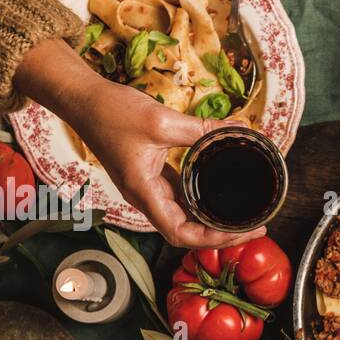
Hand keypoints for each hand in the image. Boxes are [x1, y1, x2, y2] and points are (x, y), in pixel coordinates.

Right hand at [14, 39, 249, 247]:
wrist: (84, 99)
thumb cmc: (112, 111)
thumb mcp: (161, 120)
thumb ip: (201, 130)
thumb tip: (237, 130)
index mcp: (144, 192)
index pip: (180, 233)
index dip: (212, 240)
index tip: (241, 233)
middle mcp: (145, 197)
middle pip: (186, 232)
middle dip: (220, 235)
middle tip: (254, 228)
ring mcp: (148, 188)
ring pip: (183, 217)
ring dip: (211, 221)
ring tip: (243, 217)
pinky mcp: (151, 176)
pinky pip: (179, 197)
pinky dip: (200, 201)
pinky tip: (222, 194)